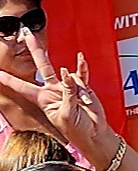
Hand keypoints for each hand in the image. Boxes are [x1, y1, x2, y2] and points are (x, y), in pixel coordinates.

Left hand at [11, 40, 116, 167]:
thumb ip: (67, 92)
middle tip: (26, 35)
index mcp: (44, 99)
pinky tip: (80, 59)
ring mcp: (68, 87)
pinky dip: (81, 66)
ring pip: (64, 71)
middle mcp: (53, 90)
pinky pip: (81, 73)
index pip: (22, 86)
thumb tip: (66, 73)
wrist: (95, 134)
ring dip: (65, 73)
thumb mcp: (66, 114)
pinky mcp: (82, 87)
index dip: (8, 79)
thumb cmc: (77, 130)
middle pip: (42, 66)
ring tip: (63, 71)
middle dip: (34, 50)